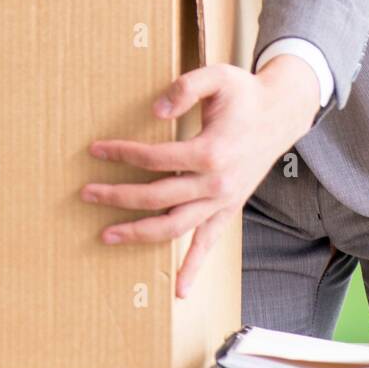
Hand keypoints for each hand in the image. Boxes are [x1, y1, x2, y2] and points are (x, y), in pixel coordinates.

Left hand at [82, 55, 322, 298]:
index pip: (155, 158)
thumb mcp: (218, 76)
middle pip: (157, 197)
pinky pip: (209, 243)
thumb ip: (185, 87)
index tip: (96, 149)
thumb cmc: (245, 93)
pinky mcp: (229, 208)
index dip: (122, 154)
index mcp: (211, 151)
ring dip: (139, 233)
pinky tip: (180, 291)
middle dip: (118, 197)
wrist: (282, 113)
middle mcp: (217, 183)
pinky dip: (194, 266)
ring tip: (107, 234)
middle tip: (86, 193)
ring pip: (176, 227)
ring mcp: (223, 200)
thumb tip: (155, 111)